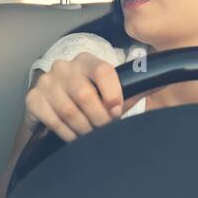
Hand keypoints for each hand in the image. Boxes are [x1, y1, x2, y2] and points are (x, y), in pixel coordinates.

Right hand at [25, 52, 142, 142]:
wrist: (55, 102)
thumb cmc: (91, 97)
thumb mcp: (112, 90)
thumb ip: (135, 87)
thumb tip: (164, 80)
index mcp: (87, 61)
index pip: (103, 71)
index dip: (113, 94)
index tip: (117, 112)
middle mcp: (64, 67)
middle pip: (85, 94)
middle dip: (98, 118)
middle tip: (104, 129)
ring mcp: (46, 82)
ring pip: (69, 110)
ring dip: (83, 128)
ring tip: (90, 134)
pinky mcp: (33, 98)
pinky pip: (52, 120)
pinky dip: (66, 133)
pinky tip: (74, 136)